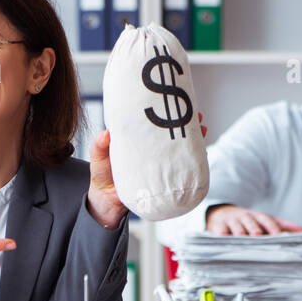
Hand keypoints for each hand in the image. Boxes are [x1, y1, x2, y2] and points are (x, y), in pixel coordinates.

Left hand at [84, 115, 209, 228]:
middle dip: (188, 122)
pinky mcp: (162, 179)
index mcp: (138, 139)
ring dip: (194, 140)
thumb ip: (100, 146)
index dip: (167, 110)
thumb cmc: (102, 176)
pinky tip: (201, 155)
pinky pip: (181, 168)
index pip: (155, 121)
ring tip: (203, 131)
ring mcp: (158, 163)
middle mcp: (151, 149)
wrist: (106, 201)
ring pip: (180, 148)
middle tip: (198, 115)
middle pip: (172, 131)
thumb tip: (106, 133)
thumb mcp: (98, 157)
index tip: (178, 99)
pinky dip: (192, 162)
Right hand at [206, 203, 301, 235]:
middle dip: (254, 228)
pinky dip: (220, 232)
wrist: (222, 214)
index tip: (278, 234)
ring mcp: (231, 221)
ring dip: (238, 230)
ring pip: (235, 225)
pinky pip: (219, 229)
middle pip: (251, 222)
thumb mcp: (264, 221)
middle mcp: (245, 218)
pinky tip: (221, 236)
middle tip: (258, 234)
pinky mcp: (218, 226)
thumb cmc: (248, 222)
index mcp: (258, 217)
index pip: (266, 220)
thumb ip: (283, 225)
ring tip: (241, 235)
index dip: (271, 226)